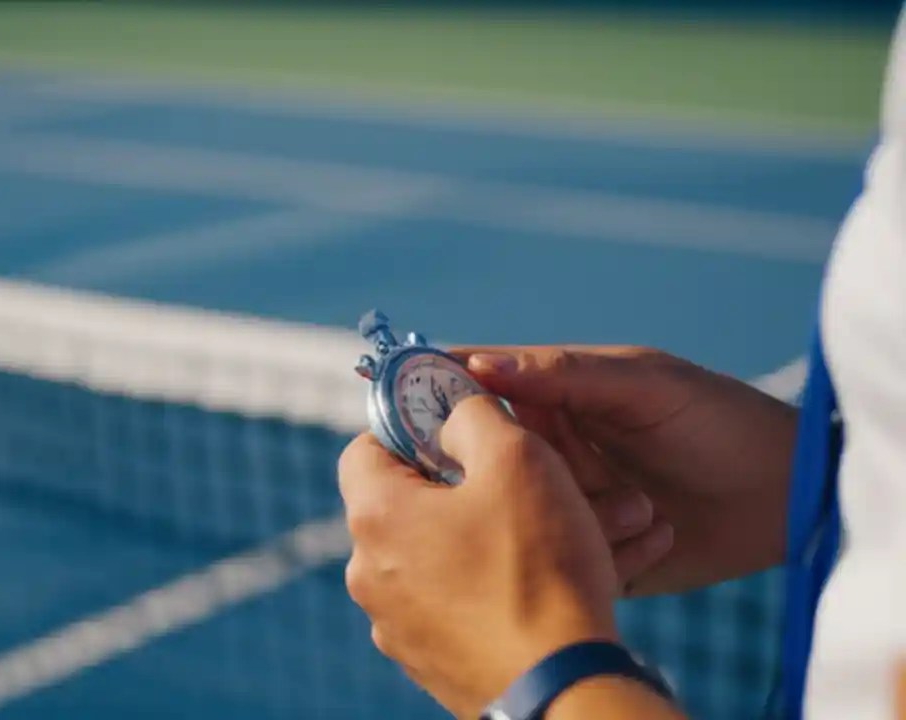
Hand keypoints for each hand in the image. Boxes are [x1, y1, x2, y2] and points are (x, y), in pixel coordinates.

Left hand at [338, 395, 619, 717]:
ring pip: (441, 555)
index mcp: (375, 516)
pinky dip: (493, 584)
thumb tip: (452, 410)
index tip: (458, 427)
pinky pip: (457, 604)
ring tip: (561, 530)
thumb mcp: (516, 458)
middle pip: (407, 504)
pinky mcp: (429, 662)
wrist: (564, 689)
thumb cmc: (538, 567)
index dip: (410, 427)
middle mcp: (369, 573)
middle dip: (466, 484)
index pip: (364, 448)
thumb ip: (473, 415)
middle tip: (525, 479)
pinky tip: (550, 580)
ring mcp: (396, 624)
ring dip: (491, 535)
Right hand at [458, 346, 797, 594]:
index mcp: (555, 396)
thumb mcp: (644, 386)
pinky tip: (657, 530)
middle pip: (487, 458)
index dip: (436, 389)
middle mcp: (551, 450)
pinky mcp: (590, 553)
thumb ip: (563, 373)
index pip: (477, 385)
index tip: (398, 399)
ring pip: (523, 515)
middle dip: (502, 470)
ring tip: (638, 501)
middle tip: (542, 472)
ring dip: (575, 513)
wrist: (790, 499)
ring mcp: (567, 503)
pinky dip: (604, 551)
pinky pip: (564, 559)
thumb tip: (477, 362)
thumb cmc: (721, 422)